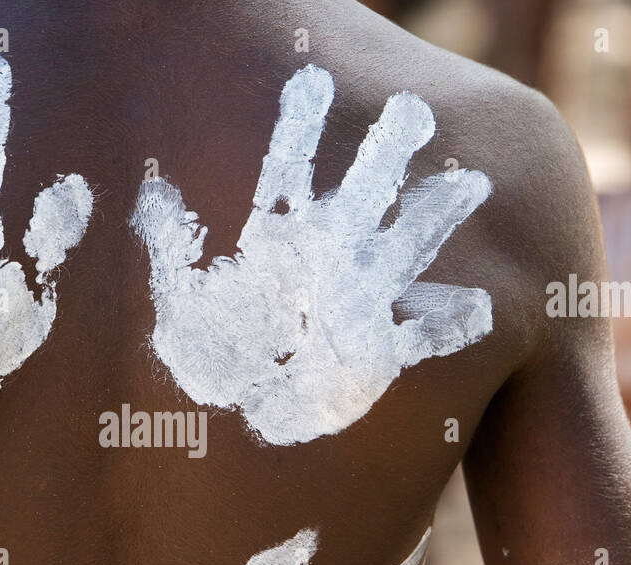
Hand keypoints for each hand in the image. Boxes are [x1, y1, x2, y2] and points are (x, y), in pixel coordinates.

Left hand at [130, 65, 491, 445]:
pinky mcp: (380, 354)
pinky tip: (476, 310)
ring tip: (468, 184)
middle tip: (410, 107)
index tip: (313, 82)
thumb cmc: (210, 353)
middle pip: (362, 193)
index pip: (291, 171)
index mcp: (279, 237)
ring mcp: (361, 301)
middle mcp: (328, 259)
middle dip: (384, 155)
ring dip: (433, 221)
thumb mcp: (176, 301)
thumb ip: (171, 245)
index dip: (301, 129)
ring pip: (405, 249)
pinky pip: (425, 336)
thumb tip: (154, 193)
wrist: (238, 416)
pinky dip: (451, 325)